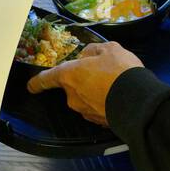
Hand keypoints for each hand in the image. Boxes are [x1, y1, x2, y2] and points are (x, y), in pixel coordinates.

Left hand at [27, 42, 143, 125]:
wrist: (138, 101)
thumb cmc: (120, 71)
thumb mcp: (109, 49)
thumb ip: (94, 50)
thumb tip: (87, 55)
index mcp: (70, 75)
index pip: (46, 79)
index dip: (37, 82)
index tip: (31, 86)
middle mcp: (73, 95)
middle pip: (72, 86)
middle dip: (83, 79)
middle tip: (102, 71)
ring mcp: (84, 110)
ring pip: (85, 97)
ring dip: (94, 91)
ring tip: (114, 83)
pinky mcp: (97, 121)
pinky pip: (97, 108)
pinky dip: (103, 102)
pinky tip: (117, 95)